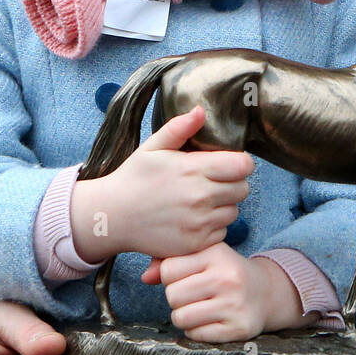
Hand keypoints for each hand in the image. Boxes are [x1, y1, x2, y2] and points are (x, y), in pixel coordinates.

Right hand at [72, 106, 253, 263]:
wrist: (112, 217)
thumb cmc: (134, 178)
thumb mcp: (152, 147)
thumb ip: (179, 128)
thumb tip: (201, 110)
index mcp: (193, 169)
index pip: (243, 166)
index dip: (239, 163)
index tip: (226, 164)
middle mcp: (200, 197)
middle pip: (243, 189)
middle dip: (232, 183)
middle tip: (212, 182)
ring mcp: (199, 223)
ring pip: (234, 211)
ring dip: (224, 205)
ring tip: (201, 200)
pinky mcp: (196, 243)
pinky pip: (222, 232)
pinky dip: (213, 226)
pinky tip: (194, 218)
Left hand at [141, 246, 304, 341]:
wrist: (266, 293)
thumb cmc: (225, 272)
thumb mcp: (204, 256)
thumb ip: (170, 261)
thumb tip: (145, 277)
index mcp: (217, 254)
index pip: (169, 269)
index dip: (171, 276)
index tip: (186, 277)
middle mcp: (228, 278)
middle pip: (172, 295)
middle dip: (177, 298)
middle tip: (193, 295)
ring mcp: (234, 305)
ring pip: (180, 317)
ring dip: (184, 316)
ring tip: (198, 308)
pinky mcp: (237, 328)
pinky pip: (195, 335)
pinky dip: (197, 330)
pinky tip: (209, 320)